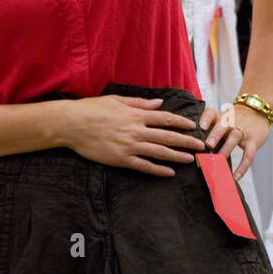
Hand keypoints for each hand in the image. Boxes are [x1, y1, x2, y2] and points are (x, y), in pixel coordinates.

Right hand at [61, 94, 206, 176]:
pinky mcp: (121, 159)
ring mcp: (129, 146)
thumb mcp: (118, 100)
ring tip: (191, 160)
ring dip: (177, 157)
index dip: (182, 123)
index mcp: (136, 115)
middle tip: (201, 146)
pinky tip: (169, 173)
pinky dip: (158, 170)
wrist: (71, 124)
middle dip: (186, 142)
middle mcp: (136, 130)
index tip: (193, 126)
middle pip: (168, 137)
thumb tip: (159, 103)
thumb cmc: (92, 109)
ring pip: (159, 152)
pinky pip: (143, 166)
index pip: (166, 119)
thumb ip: (140, 103)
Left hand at [198, 102, 268, 181]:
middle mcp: (232, 122)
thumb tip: (190, 147)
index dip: (206, 119)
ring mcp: (244, 131)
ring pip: (235, 138)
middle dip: (215, 135)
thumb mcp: (223, 119)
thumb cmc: (236, 119)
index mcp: (221, 117)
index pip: (212, 113)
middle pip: (223, 125)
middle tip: (207, 145)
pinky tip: (235, 176)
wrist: (258, 112)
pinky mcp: (253, 141)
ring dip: (226, 150)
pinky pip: (249, 155)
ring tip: (217, 163)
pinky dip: (242, 167)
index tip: (200, 127)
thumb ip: (209, 130)